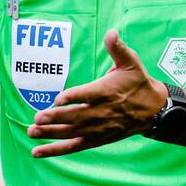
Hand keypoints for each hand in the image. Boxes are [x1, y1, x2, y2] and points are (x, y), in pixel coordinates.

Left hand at [28, 29, 167, 157]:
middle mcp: (100, 112)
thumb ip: (118, 48)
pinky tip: (37, 152)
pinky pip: (74, 146)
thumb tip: (111, 32)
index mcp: (106, 92)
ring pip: (71, 133)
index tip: (58, 98)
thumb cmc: (138, 83)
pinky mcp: (96, 139)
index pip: (87, 95)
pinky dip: (56, 150)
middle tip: (37, 118)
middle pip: (75, 117)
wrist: (153, 110)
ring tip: (31, 132)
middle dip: (55, 118)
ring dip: (50, 134)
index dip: (73, 97)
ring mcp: (97, 128)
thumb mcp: (131, 63)